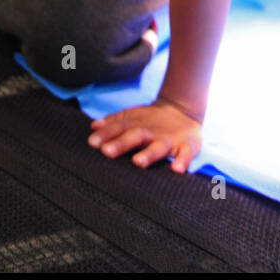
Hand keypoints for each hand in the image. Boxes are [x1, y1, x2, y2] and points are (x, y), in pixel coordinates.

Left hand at [88, 98, 202, 172]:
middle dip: (121, 143)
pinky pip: (186, 154)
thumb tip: (94, 127)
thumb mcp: (132, 117)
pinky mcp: (187, 146)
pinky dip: (183, 161)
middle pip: (135, 136)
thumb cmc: (151, 121)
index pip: (118, 127)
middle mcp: (151, 131)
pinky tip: (176, 169)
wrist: (183, 111)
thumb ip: (113, 123)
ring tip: (138, 162)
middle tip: (107, 152)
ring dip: (149, 154)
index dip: (105, 135)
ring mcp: (169, 139)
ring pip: (159, 146)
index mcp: (136, 124)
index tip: (92, 143)